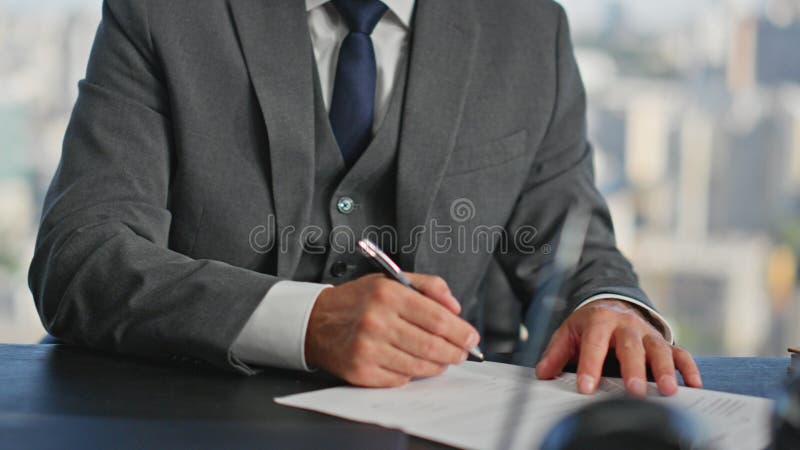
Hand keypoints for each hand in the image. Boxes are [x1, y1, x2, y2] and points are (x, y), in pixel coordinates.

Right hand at [305, 273, 479, 386]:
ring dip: (437, 366)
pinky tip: (411, 363)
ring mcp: (367, 349)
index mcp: (387, 294)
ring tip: (442, 359)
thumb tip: (455, 307)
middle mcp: (376, 321)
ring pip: (419, 366)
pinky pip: (400, 380)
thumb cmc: (357, 301)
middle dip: (454, 352)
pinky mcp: (361, 371)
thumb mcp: (390, 280)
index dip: (461, 332)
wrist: (315, 322)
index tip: (471, 338)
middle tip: (462, 352)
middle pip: (432, 346)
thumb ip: (428, 286)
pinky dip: (412, 374)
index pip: (438, 319)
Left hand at [535, 300, 701, 397]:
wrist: (611, 304)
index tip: (586, 388)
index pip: (593, 344)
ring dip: (664, 370)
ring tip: (667, 391)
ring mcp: (647, 333)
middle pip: (630, 347)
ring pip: (658, 349)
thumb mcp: (568, 333)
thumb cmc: (589, 325)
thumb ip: (556, 353)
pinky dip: (688, 368)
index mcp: (599, 320)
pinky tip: (693, 385)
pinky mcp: (663, 342)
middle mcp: (626, 325)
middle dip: (633, 370)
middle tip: (635, 392)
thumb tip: (543, 374)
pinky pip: (680, 353)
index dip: (589, 366)